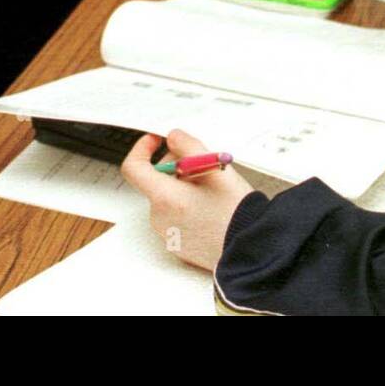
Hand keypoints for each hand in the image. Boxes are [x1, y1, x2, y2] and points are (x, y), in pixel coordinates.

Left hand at [120, 129, 253, 272]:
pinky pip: (174, 216)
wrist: (250, 247)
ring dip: (183, 187)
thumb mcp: (215, 168)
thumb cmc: (235, 211)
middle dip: (174, 167)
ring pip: (166, 198)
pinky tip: (210, 207)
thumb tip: (173, 138)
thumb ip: (188, 146)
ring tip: (212, 188)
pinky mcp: (177, 244)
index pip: (134, 168)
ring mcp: (167, 233)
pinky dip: (186, 206)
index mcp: (165, 197)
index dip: (143, 149)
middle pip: (155, 181)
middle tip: (202, 164)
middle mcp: (160, 217)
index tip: (156, 141)